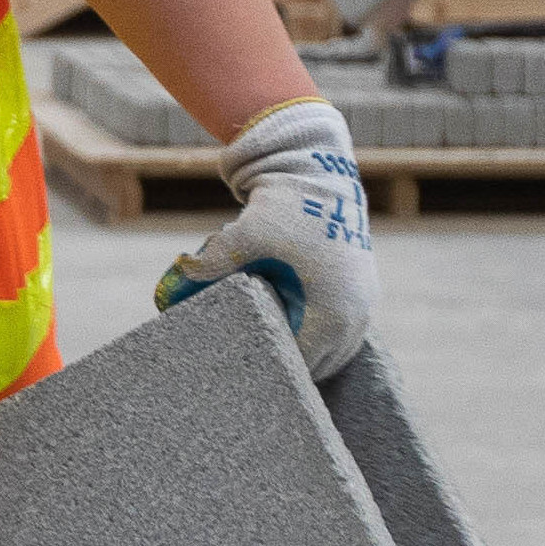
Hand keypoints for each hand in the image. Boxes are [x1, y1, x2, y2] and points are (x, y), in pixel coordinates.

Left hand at [156, 93, 376, 377]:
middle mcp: (356, 314)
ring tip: (273, 358)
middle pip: (320, 364)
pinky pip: (344, 331)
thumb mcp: (242, 236)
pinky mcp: (365, 291)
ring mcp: (365, 304)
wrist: (319, 174)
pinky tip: (295, 336)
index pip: (300, 362)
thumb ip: (210, 263)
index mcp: (331, 311)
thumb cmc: (282, 208)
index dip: (272, 369)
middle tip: (254, 371)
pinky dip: (323, 337)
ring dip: (308, 354)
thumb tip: (179, 273)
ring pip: (335, 351)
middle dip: (289, 367)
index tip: (246, 372)